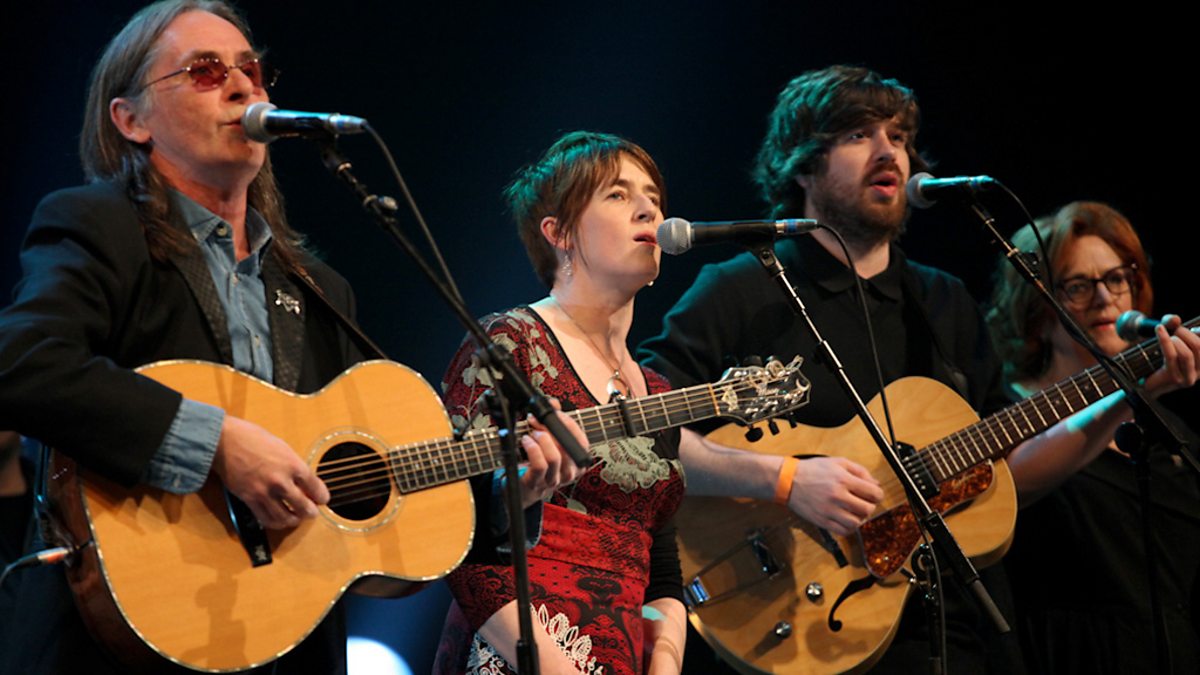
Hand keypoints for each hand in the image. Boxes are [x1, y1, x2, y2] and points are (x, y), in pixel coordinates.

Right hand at [211, 415, 328, 528]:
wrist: (226, 441)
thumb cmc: (253, 438)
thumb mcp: (282, 447)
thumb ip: (293, 465)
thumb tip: (303, 480)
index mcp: (293, 465)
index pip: (316, 488)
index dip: (322, 497)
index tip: (323, 499)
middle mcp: (281, 481)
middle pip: (304, 507)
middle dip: (311, 512)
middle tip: (312, 512)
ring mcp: (265, 492)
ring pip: (286, 517)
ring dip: (293, 520)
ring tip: (295, 518)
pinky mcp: (250, 499)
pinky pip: (266, 519)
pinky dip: (275, 522)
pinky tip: (278, 520)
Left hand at [518, 401, 585, 508]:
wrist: (525, 488)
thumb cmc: (540, 462)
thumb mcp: (551, 440)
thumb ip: (554, 419)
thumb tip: (553, 403)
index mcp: (578, 462)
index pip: (581, 441)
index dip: (568, 424)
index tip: (556, 413)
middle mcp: (569, 473)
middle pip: (567, 447)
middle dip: (551, 428)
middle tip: (537, 421)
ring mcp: (554, 480)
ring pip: (554, 457)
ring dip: (542, 439)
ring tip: (533, 433)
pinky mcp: (537, 483)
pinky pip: (539, 465)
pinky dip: (532, 449)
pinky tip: (526, 441)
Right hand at [788, 457, 882, 535]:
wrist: (788, 480)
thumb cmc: (813, 470)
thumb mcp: (838, 462)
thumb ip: (860, 471)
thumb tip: (875, 483)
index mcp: (844, 479)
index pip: (874, 493)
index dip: (877, 494)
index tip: (874, 494)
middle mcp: (838, 496)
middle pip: (867, 509)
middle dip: (869, 506)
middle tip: (863, 502)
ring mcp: (829, 510)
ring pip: (857, 523)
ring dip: (859, 518)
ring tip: (853, 511)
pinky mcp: (822, 521)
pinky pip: (843, 531)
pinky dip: (848, 527)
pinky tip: (845, 519)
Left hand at [1142, 315, 1199, 396]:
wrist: (1144, 382)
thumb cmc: (1158, 358)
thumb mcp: (1168, 339)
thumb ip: (1172, 326)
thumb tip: (1175, 319)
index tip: (1193, 329)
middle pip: (1198, 347)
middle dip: (1185, 333)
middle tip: (1174, 330)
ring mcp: (1188, 378)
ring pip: (1186, 353)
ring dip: (1175, 339)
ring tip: (1168, 336)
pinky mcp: (1174, 379)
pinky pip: (1171, 356)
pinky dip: (1165, 339)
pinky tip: (1159, 330)